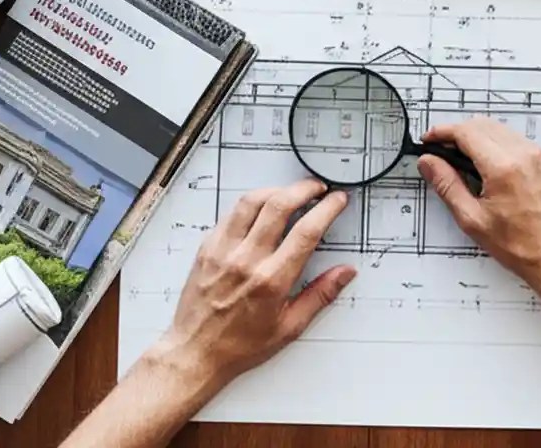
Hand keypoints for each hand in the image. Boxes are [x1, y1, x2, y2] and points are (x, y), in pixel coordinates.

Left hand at [149, 179, 355, 395]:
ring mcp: (223, 251)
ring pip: (251, 202)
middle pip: (279, 205)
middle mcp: (246, 260)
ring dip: (275, 189)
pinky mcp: (207, 248)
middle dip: (304, 189)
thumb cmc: (240, 345)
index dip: (327, 209)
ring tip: (289, 192)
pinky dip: (249, 205)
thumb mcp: (289, 327)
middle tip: (317, 188)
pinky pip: (229, 214)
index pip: (306, 232)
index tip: (337, 200)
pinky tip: (259, 209)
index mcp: (271, 280)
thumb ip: (320, 295)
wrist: (195, 352)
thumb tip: (345, 273)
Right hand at [417, 118, 540, 293]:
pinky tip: (483, 164)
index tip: (429, 140)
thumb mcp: (472, 219)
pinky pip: (511, 138)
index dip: (442, 132)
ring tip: (459, 160)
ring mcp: (536, 156)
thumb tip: (430, 163)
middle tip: (440, 151)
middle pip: (481, 124)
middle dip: (456, 133)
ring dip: (474, 135)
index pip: (465, 132)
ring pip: (496, 128)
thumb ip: (447, 185)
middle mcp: (522, 154)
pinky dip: (492, 142)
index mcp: (503, 167)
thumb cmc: (521, 246)